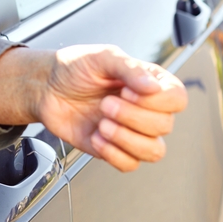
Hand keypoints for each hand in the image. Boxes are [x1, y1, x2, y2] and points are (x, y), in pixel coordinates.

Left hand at [0, 45, 187, 171]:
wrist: (45, 87)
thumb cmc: (73, 68)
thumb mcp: (101, 57)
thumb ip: (129, 68)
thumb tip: (152, 87)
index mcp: (149, 83)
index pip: (177, 98)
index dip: (156, 100)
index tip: (127, 90)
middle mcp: (145, 109)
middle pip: (164, 125)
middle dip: (131, 116)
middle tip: (105, 104)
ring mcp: (131, 131)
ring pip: (154, 151)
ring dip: (126, 139)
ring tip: (102, 124)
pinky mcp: (114, 149)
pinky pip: (130, 164)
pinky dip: (112, 153)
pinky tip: (96, 136)